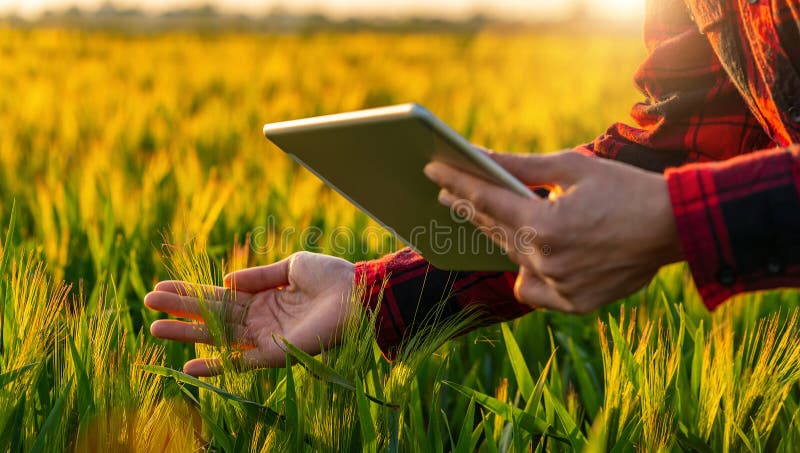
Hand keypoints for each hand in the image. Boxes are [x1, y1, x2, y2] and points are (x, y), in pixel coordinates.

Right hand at [145, 251, 355, 375]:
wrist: (358, 293)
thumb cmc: (331, 277)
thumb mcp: (291, 265)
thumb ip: (258, 275)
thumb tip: (226, 281)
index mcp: (263, 297)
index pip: (218, 295)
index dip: (191, 291)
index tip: (161, 286)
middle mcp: (260, 319)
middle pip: (211, 315)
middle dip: (180, 309)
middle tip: (147, 303)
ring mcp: (265, 337)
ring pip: (218, 337)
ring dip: (186, 334)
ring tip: (155, 328)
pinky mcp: (276, 354)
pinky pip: (240, 362)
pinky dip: (215, 365)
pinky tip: (188, 366)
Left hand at [423, 150, 683, 313]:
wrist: (677, 226)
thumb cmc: (625, 188)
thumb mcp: (573, 167)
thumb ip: (521, 167)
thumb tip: (481, 155)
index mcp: (545, 224)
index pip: (485, 200)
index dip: (455, 182)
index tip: (432, 170)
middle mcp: (547, 260)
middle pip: (492, 230)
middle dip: (467, 207)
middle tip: (446, 191)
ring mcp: (560, 287)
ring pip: (512, 258)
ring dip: (496, 236)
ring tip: (481, 216)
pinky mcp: (575, 303)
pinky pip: (533, 290)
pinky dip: (528, 274)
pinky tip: (525, 257)